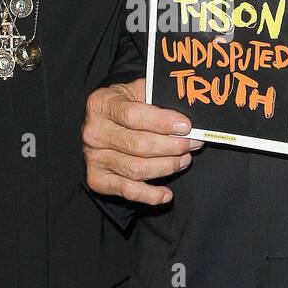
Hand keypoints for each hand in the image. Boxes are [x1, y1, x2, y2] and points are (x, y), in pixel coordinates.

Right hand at [83, 78, 203, 205]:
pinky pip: (128, 191)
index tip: (186, 126)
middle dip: (172, 146)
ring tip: (184, 160)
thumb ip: (156, 95)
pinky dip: (151, 195)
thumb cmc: (126, 106)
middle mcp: (94, 132)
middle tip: (193, 143)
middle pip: (138, 145)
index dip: (163, 122)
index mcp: (102, 104)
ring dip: (167, 167)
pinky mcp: (97, 179)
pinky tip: (167, 194)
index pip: (134, 116)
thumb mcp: (136, 91)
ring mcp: (94, 157)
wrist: (102, 125)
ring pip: (137, 169)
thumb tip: (185, 106)